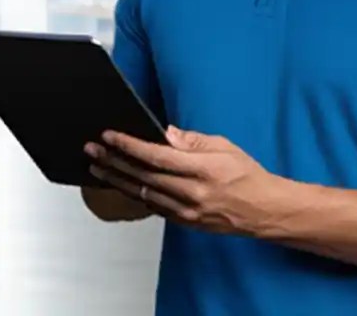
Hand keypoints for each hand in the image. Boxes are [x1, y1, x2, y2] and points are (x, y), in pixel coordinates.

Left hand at [84, 126, 292, 236]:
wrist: (264, 211)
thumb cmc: (247, 175)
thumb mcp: (224, 147)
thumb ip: (192, 140)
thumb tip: (163, 132)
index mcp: (203, 170)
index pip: (157, 156)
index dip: (130, 146)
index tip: (110, 136)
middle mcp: (192, 193)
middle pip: (143, 176)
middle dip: (114, 161)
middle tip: (92, 149)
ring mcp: (187, 211)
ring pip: (142, 194)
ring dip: (117, 179)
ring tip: (97, 166)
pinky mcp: (184, 223)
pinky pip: (152, 207)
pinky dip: (134, 194)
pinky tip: (119, 184)